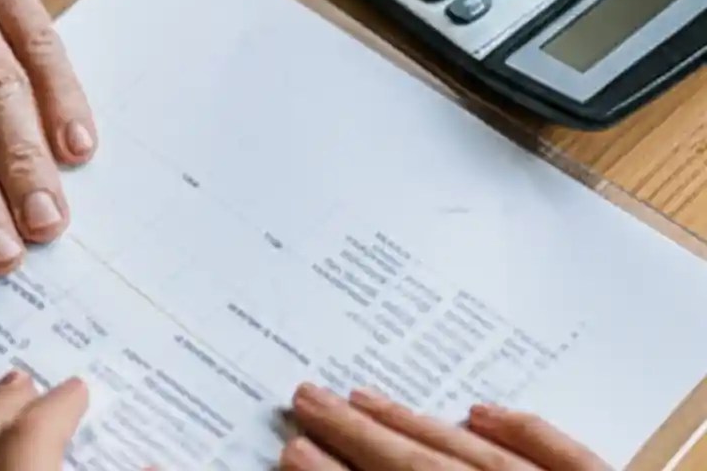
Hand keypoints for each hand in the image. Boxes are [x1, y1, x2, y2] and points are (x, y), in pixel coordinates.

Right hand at [283, 383, 610, 470]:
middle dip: (359, 433)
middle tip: (311, 398)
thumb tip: (318, 467)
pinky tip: (483, 408)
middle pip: (421, 468)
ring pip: (477, 454)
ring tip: (366, 396)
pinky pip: (564, 458)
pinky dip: (523, 430)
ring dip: (416, 423)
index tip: (294, 447)